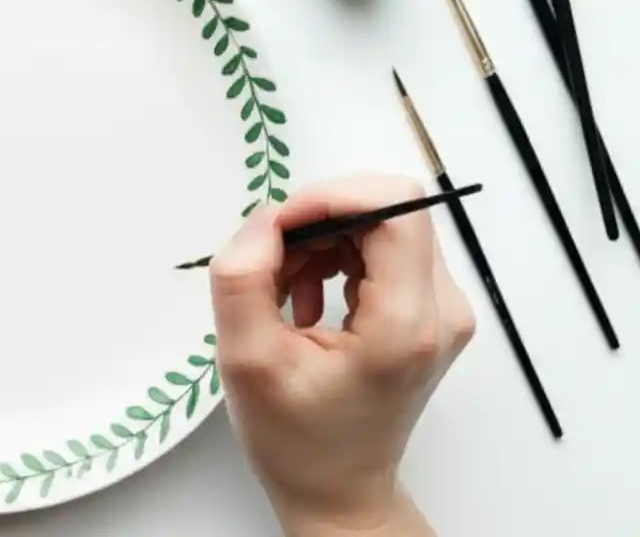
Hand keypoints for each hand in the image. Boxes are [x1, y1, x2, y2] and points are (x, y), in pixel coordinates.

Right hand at [210, 176, 474, 536]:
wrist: (338, 490)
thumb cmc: (295, 440)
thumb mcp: (247, 360)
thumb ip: (243, 278)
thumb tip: (263, 219)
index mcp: (406, 325)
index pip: (393, 209)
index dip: (329, 197)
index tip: (278, 226)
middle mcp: (442, 310)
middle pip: (388, 210)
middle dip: (317, 221)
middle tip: (273, 266)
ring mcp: (443, 309)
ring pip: (382, 224)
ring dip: (322, 241)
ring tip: (284, 291)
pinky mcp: (430, 310)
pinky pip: (384, 249)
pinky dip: (336, 257)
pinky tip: (306, 300)